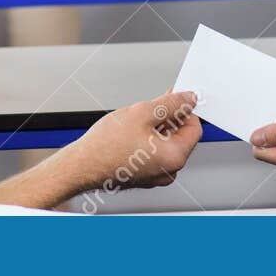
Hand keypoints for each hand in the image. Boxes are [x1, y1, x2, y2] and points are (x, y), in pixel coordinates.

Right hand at [70, 90, 201, 190]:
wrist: (80, 166)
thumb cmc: (106, 146)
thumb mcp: (143, 112)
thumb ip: (172, 103)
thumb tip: (188, 99)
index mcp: (175, 157)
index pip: (195, 128)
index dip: (185, 109)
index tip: (175, 99)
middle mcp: (168, 171)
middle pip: (180, 136)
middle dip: (169, 118)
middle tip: (151, 107)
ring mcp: (155, 176)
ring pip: (166, 143)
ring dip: (156, 128)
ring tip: (135, 121)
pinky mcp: (143, 176)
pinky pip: (154, 153)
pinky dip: (148, 140)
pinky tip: (131, 132)